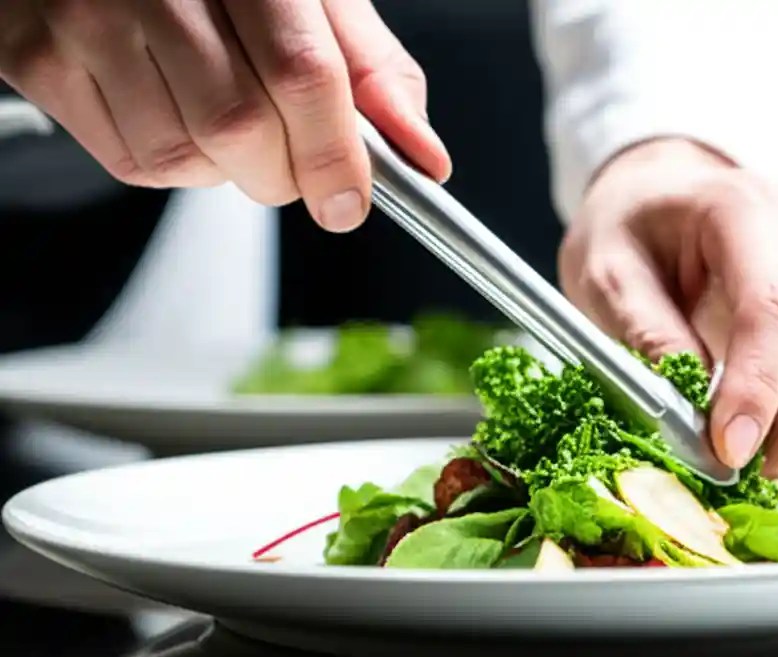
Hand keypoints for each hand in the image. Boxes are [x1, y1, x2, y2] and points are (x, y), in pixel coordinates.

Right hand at [0, 0, 449, 231]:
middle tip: (295, 159)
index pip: (300, 73)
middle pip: (242, 129)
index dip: (333, 153)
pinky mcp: (40, 61)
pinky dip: (179, 166)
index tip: (350, 201)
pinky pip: (133, 163)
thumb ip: (371, 70)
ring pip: (184, 158)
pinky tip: (180, 115)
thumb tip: (422, 155)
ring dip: (230, 171)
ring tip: (230, 118)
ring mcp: (88, 19)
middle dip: (285, 172)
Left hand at [560, 138, 777, 500]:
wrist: (665, 195)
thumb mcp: (605, 272)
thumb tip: (687, 418)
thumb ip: (644, 335)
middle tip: (753, 486)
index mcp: (743, 209)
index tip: (728, 454)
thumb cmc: (634, 229)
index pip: (775, 306)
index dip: (758, 389)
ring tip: (776, 486)